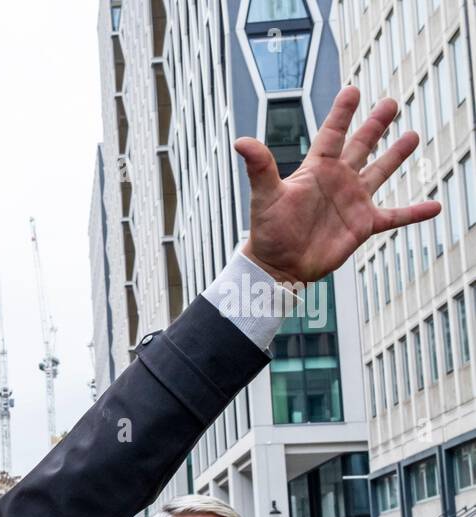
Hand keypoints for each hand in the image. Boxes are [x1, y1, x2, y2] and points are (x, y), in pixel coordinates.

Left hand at [237, 87, 439, 285]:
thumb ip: (259, 167)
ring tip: (413, 135)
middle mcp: (338, 180)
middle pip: (361, 146)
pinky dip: (415, 212)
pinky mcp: (364, 225)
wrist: (279, 266)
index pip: (332, 134)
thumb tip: (240, 141)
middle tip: (390, 103)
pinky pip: (395, 216)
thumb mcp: (265, 196)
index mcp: (316, 170)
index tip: (353, 90)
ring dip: (396, 155)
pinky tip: (435, 206)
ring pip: (380, 172)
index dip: (342, 113)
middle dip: (375, 125)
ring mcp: (353, 201)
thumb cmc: (268, 231)